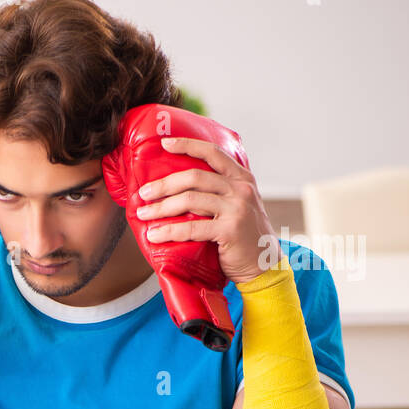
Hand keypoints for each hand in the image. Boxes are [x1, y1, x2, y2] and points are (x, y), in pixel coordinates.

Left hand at [132, 136, 276, 284]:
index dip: (188, 145)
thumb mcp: (237, 205)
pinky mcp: (230, 230)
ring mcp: (237, 208)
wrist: (265, 265)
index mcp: (242, 178)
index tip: (165, 143)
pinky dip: (169, 231)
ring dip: (161, 207)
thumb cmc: (243, 236)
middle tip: (144, 193)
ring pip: (190, 200)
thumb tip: (178, 186)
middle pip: (194, 177)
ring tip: (143, 214)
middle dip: (164, 184)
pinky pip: (191, 228)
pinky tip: (154, 235)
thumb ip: (219, 192)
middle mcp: (241, 189)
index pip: (213, 153)